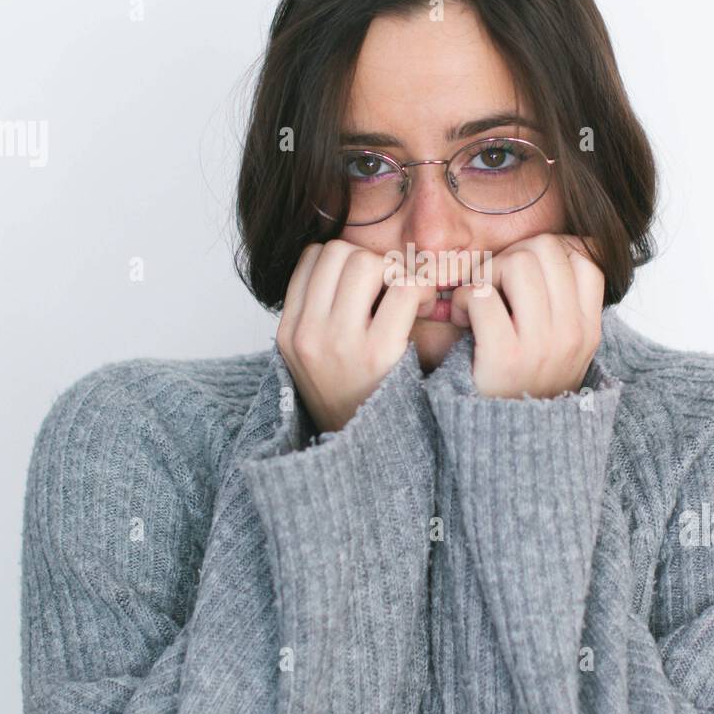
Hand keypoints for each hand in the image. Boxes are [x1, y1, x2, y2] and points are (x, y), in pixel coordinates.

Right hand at [277, 239, 434, 433]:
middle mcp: (308, 334)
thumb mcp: (314, 361)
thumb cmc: (352, 403)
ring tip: (408, 301)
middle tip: (392, 292)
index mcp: (289, 333)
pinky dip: (421, 290)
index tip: (368, 288)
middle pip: (340, 253)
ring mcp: (340, 343)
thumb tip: (353, 266)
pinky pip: (403, 289)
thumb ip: (322, 315)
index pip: (312, 258)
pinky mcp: (377, 353)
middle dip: (374, 263)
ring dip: (397, 272)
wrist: (363, 460)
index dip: (347, 262)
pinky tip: (423, 310)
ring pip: (368, 262)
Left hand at [448, 233, 604, 399]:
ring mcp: (541, 346)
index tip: (524, 279)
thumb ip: (562, 302)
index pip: (584, 256)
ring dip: (485, 275)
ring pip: (516, 263)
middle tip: (493, 288)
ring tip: (477, 304)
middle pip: (545, 248)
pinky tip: (463, 321)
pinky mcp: (504, 357)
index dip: (547, 254)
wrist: (504, 448)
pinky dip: (464, 301)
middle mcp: (572, 335)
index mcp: (588, 329)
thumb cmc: (521, 386)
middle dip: (510, 257)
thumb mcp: (560, 347)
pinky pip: (482, 296)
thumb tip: (562, 243)